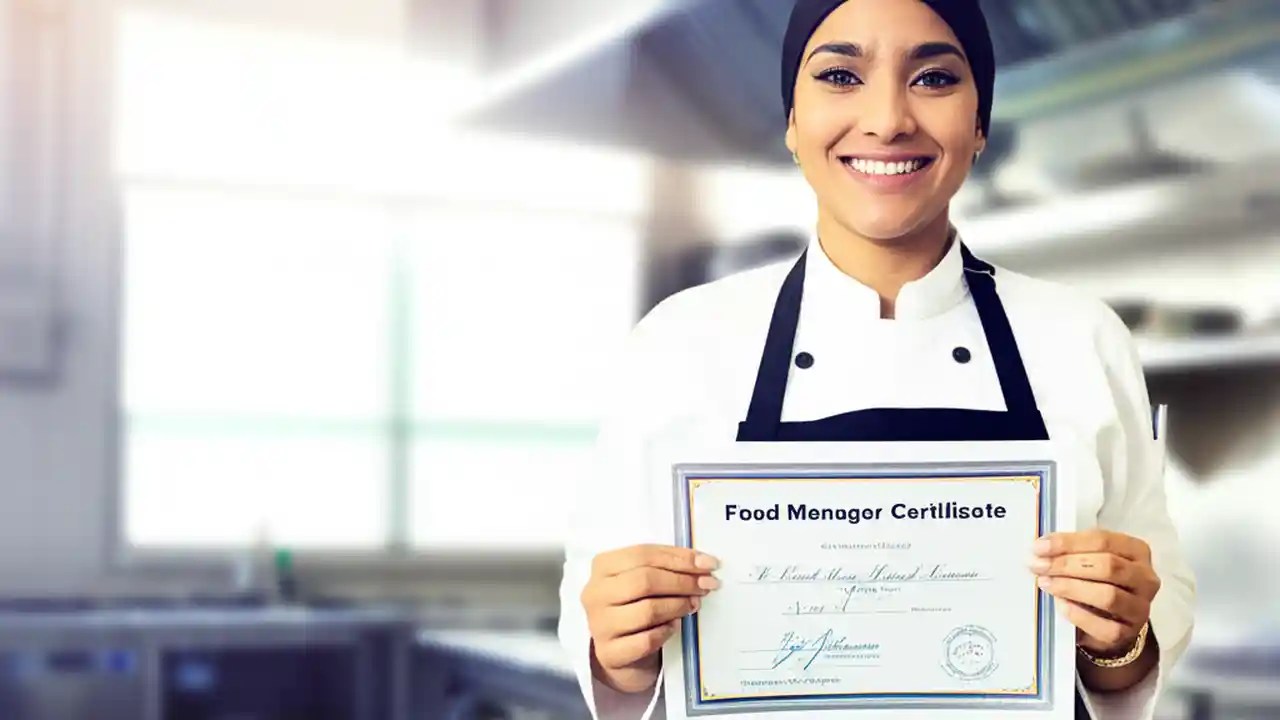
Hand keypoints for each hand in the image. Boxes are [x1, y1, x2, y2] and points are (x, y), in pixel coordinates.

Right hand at [581, 544, 719, 693]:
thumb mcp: (643, 580)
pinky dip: (666, 631)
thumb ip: (666, 567)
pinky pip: (646, 640)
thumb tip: (703, 563)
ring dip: (678, 606)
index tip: (708, 563)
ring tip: (693, 604)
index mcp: (603, 566)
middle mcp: (595, 593)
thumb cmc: (635, 607)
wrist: (620, 653)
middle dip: (682, 581)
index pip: (643, 554)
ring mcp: (599, 624)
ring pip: (647, 610)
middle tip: (706, 585)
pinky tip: (675, 626)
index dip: (679, 558)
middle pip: (644, 580)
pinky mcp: (609, 652)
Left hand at [1030, 530, 1160, 655]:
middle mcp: (1145, 578)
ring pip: (1108, 595)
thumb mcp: (1090, 558)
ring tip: (1046, 583)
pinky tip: (1061, 605)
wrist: (1109, 621)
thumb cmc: (1098, 580)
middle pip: (1108, 566)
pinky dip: (1078, 614)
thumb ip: (1072, 550)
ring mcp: (1140, 608)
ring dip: (1071, 587)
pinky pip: (1103, 626)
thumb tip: (1041, 548)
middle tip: (1039, 566)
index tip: (1039, 548)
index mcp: (1137, 551)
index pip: (1103, 540)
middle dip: (1068, 565)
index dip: (1068, 543)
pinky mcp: (1128, 633)